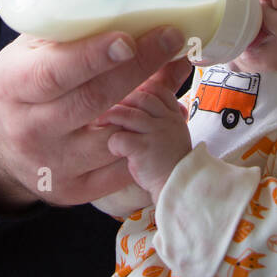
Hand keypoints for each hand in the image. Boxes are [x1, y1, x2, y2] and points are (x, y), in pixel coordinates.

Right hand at [0, 25, 189, 211]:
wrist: (1, 142)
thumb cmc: (29, 80)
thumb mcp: (34, 49)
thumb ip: (74, 32)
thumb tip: (135, 14)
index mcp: (13, 83)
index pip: (55, 71)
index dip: (93, 56)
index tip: (129, 39)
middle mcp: (29, 127)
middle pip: (93, 102)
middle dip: (138, 68)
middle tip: (171, 39)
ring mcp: (51, 164)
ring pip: (114, 138)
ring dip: (151, 107)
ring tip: (173, 74)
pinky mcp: (72, 190)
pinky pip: (121, 169)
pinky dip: (147, 141)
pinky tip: (162, 114)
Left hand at [97, 80, 191, 204]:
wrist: (178, 187)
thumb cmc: (168, 161)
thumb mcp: (172, 133)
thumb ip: (159, 117)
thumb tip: (134, 99)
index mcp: (174, 115)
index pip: (157, 90)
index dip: (140, 89)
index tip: (127, 98)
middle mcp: (167, 121)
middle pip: (140, 97)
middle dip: (121, 101)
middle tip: (107, 110)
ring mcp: (157, 134)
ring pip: (127, 114)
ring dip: (110, 117)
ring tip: (99, 123)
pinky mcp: (144, 150)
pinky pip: (121, 137)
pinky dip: (113, 141)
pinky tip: (114, 148)